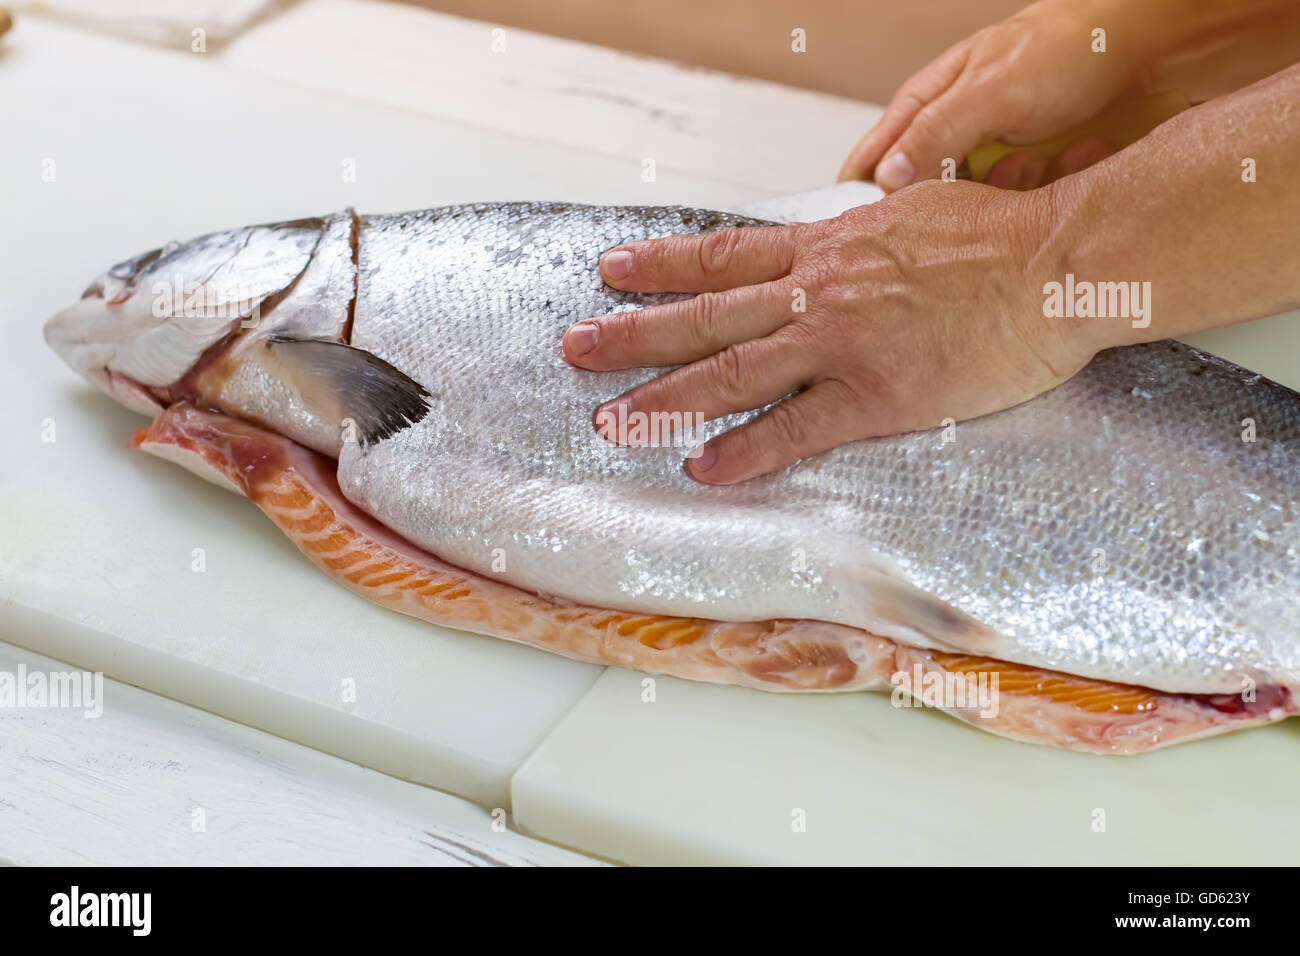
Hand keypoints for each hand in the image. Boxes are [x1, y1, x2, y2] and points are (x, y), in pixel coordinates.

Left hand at [564, 181, 1102, 483]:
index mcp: (824, 248)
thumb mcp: (908, 213)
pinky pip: (797, 429)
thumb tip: (830, 240)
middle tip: (576, 350)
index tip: (611, 271)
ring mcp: (841, 344)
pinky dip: (746, 449)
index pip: (722, 256)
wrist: (1053, 263)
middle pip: (705, 315)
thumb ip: (856, 236)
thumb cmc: (992, 237)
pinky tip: (703, 467)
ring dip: (666, 397)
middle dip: (633, 334)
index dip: (661, 265)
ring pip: (733, 372)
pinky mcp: (877, 395)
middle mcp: (816, 293)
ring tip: (612, 420)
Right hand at [838, 0, 1146, 190]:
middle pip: (917, 204)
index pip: (869, 166)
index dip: (863, 203)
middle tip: (973, 200)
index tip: (876, 233)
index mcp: (924, 108)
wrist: (1156, 50)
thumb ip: (936, 133)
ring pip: (970, 217)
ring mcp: (991, 168)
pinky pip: (1018, 218)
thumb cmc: (1071, 49)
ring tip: (1037, 164)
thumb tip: (885, 180)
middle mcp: (952, 142)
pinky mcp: (1030, 189)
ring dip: (1002, 202)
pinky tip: (1074, 161)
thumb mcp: (993, 87)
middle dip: (943, 212)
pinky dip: (1043, 199)